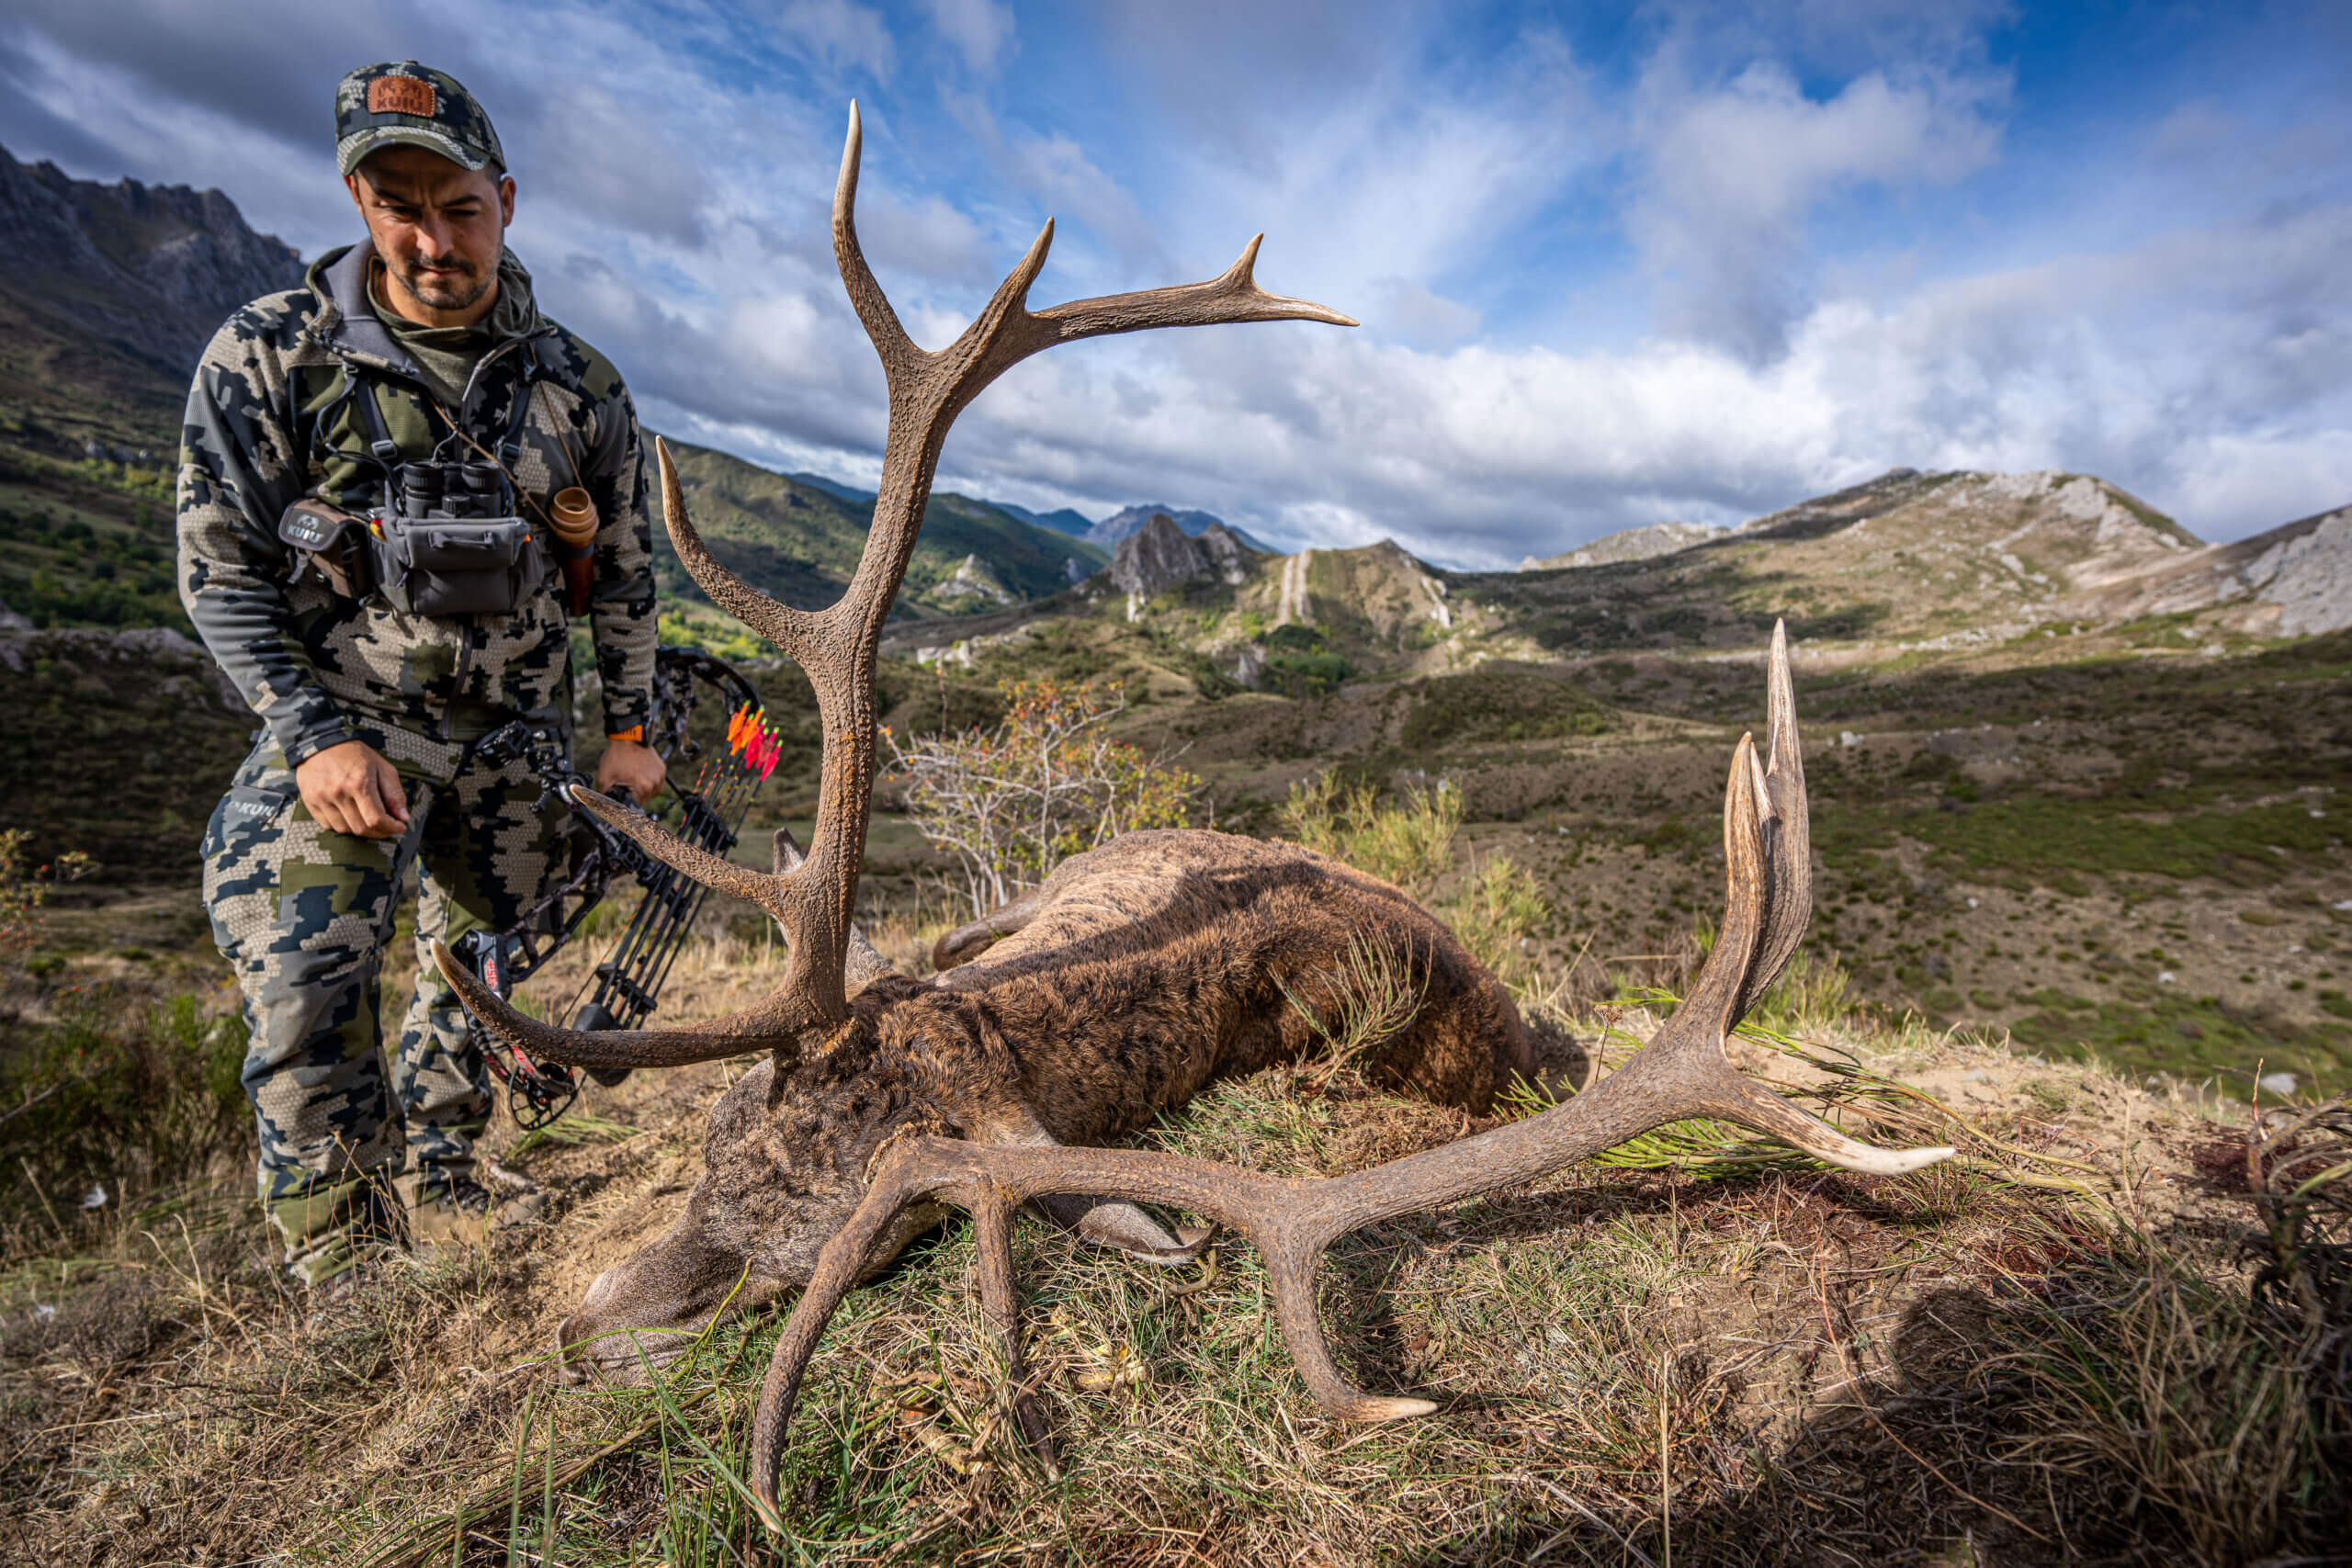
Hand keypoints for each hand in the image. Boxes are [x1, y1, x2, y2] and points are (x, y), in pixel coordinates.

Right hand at [295, 740, 410, 838]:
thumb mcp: (382, 768)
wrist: (321, 743)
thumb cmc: (356, 755)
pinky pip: (328, 825)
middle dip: (379, 832)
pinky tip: (350, 814)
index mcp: (359, 783)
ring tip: (368, 818)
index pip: (376, 819)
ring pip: (344, 830)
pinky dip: (342, 825)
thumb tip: (404, 818)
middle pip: (361, 828)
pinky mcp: (310, 801)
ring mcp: (321, 798)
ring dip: (360, 829)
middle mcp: (338, 792)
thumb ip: (395, 794)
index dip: (391, 828)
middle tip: (387, 826)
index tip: (400, 827)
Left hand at [594, 737, 666, 802]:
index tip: (621, 795)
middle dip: (633, 796)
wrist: (627, 737)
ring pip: (651, 793)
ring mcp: (660, 776)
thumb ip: (604, 796)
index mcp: (642, 788)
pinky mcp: (662, 769)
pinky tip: (639, 773)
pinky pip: (656, 783)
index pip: (634, 807)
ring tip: (632, 778)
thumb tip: (605, 807)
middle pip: (643, 801)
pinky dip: (649, 781)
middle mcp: (654, 784)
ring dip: (642, 790)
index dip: (625, 803)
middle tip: (624, 784)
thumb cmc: (616, 755)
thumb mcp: (603, 779)